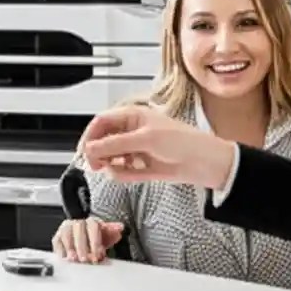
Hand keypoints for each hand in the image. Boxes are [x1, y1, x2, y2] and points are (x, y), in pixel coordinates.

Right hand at [52, 218, 124, 262]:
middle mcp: (78, 223)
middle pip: (78, 230)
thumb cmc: (95, 238)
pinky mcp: (57, 237)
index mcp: (92, 222)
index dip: (95, 242)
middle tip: (85, 259)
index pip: (93, 228)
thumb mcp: (106, 236)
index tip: (98, 254)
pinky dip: (59, 249)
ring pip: (66, 234)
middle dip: (82, 246)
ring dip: (70, 247)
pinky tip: (64, 257)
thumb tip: (120, 228)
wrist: (84, 238)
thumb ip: (112, 232)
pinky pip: (56, 241)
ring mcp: (66, 229)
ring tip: (73, 259)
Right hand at [80, 105, 234, 187]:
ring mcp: (136, 149)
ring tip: (115, 168)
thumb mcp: (145, 139)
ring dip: (110, 164)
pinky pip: (122, 171)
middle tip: (95, 164)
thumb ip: (115, 144)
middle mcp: (132, 131)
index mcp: (132, 116)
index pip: (101, 122)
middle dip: (97, 153)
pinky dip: (122, 174)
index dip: (90, 136)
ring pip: (111, 157)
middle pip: (103, 140)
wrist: (205, 163)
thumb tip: (91, 148)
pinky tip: (131, 173)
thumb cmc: (184, 142)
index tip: (84, 151)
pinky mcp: (142, 166)